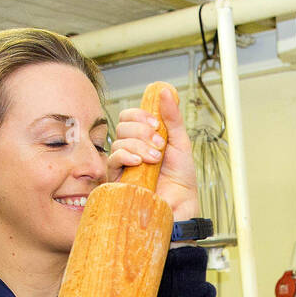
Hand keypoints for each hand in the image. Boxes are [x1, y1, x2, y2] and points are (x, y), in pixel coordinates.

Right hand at [109, 87, 199, 221]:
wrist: (181, 206)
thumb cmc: (182, 180)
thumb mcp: (181, 143)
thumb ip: (172, 118)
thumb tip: (165, 90)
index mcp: (144, 138)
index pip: (130, 116)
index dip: (139, 115)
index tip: (156, 123)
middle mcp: (132, 149)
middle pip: (122, 126)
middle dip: (141, 131)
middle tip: (159, 145)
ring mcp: (124, 164)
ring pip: (119, 142)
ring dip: (139, 145)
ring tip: (156, 158)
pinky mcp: (118, 180)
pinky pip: (113, 160)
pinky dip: (126, 156)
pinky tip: (139, 162)